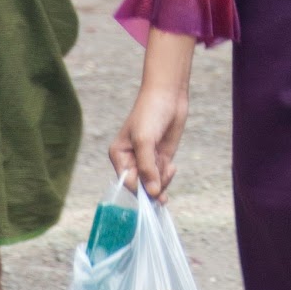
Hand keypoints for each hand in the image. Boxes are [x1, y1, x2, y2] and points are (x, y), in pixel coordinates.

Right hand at [109, 31, 194, 197]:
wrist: (168, 95)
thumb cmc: (150, 113)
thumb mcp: (145, 141)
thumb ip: (147, 168)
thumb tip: (153, 193)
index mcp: (119, 156)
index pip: (127, 182)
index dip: (140, 189)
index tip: (153, 190)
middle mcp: (131, 160)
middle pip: (141, 186)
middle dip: (153, 187)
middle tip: (164, 183)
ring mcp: (147, 160)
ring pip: (153, 183)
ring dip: (162, 180)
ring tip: (169, 168)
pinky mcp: (161, 158)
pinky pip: (163, 176)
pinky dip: (168, 175)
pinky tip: (171, 165)